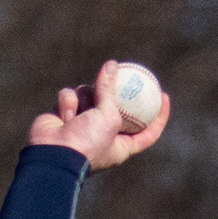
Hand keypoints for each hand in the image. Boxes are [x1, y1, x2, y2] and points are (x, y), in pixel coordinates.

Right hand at [27, 59, 170, 171]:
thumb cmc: (87, 142)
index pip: (148, 131)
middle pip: (116, 106)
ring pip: (90, 94)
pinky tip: (65, 116)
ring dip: (85, 99)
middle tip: (120, 74)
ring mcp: (82, 124)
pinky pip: (70, 97)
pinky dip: (68, 103)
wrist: (53, 153)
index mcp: (122, 145)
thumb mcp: (108, 116)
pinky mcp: (64, 114)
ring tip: (81, 112)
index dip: (159, 114)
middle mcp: (103, 135)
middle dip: (113, 92)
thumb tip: (112, 65)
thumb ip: (110, 90)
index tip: (164, 94)